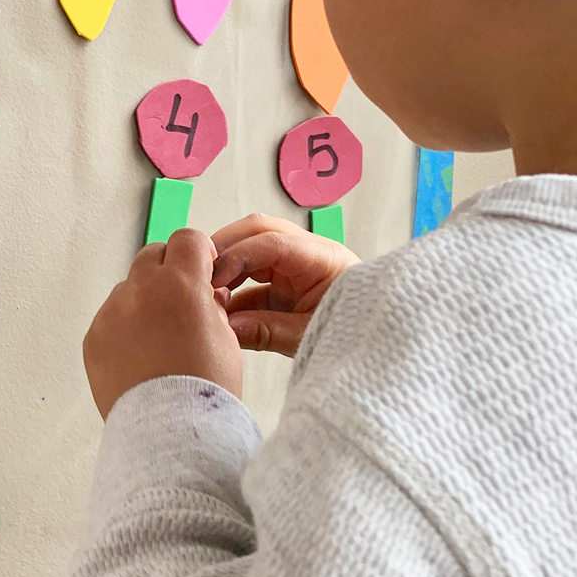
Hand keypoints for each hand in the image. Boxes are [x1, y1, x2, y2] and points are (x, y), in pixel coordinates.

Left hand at [83, 229, 242, 418]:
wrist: (168, 432)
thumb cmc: (203, 391)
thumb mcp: (227, 337)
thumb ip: (213, 303)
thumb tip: (205, 293)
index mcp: (180, 284)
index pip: (186, 239)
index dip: (198, 254)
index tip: (202, 270)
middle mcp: (141, 291)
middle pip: (152, 256)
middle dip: (169, 272)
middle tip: (182, 303)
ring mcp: (112, 314)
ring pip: (128, 288)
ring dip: (144, 301)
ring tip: (160, 339)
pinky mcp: (93, 338)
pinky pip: (109, 318)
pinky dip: (124, 329)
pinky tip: (141, 356)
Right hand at [210, 214, 360, 357]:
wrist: (377, 346)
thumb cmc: (354, 337)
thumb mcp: (308, 337)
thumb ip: (265, 331)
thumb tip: (224, 327)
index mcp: (323, 259)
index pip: (271, 242)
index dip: (236, 257)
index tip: (212, 280)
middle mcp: (308, 253)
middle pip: (258, 230)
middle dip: (225, 248)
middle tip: (198, 272)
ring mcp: (297, 266)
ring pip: (252, 249)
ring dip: (227, 266)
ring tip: (206, 291)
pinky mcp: (288, 283)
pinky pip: (254, 277)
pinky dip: (235, 289)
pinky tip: (220, 307)